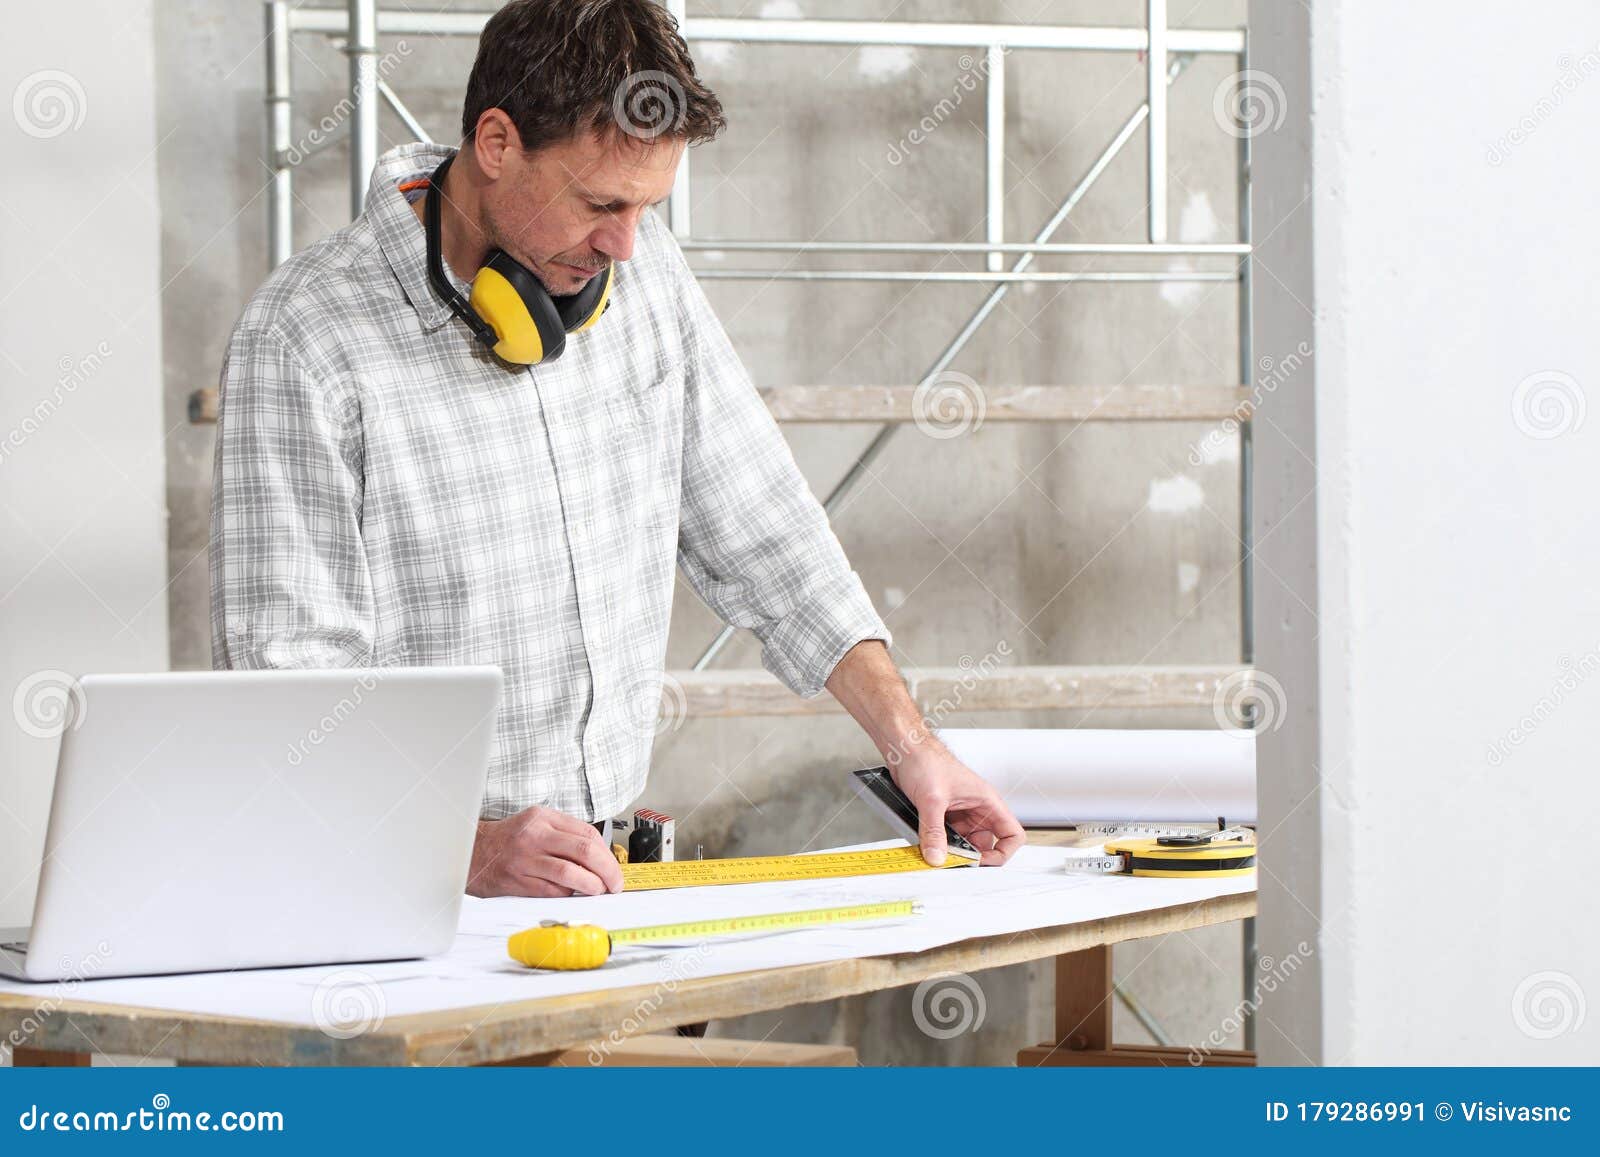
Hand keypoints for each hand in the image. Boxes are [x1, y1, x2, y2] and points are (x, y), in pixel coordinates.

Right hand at [466, 805, 623, 897]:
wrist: (470, 851)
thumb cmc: (508, 840)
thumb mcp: (536, 823)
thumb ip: (565, 834)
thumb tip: (599, 856)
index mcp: (543, 818)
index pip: (587, 834)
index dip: (607, 854)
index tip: (614, 868)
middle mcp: (535, 836)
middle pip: (584, 851)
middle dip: (607, 871)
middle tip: (614, 883)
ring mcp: (525, 859)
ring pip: (570, 873)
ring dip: (592, 885)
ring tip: (598, 890)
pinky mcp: (517, 881)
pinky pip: (552, 891)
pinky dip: (568, 895)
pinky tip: (572, 894)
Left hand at [890, 739, 1025, 866]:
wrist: (905, 748)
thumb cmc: (926, 759)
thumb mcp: (932, 799)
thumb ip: (933, 832)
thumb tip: (937, 857)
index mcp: (987, 802)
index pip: (1012, 834)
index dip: (1002, 853)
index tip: (983, 861)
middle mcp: (977, 809)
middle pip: (985, 844)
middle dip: (970, 856)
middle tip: (953, 861)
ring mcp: (960, 814)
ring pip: (964, 843)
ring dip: (952, 851)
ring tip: (936, 851)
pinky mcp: (943, 815)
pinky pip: (946, 838)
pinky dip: (938, 844)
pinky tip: (926, 843)